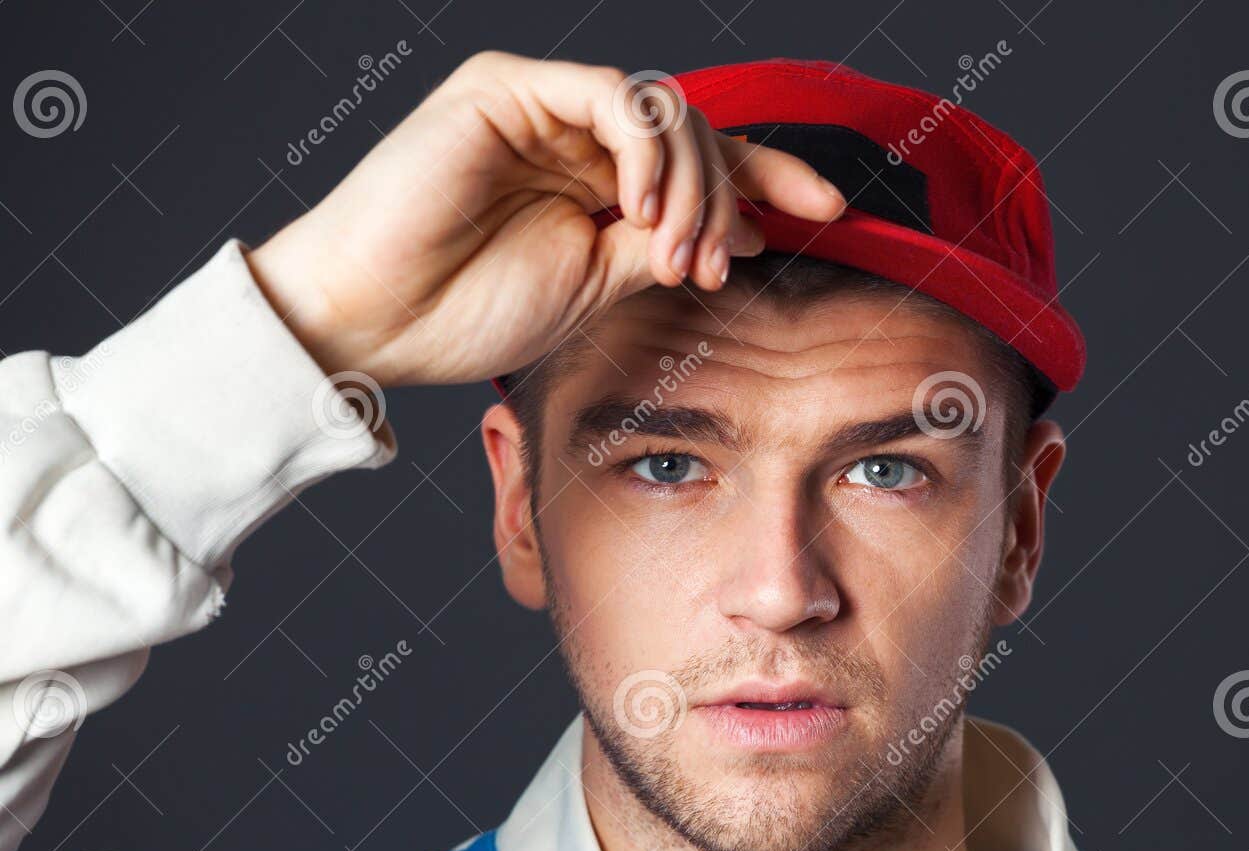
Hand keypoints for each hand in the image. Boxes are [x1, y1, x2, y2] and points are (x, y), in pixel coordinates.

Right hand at [245, 54, 844, 386]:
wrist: (374, 321)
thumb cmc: (467, 310)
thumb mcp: (597, 287)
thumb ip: (663, 249)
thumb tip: (747, 232)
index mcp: (598, 180)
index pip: (704, 162)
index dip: (772, 176)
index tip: (832, 211)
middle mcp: (576, 135)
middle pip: (697, 132)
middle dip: (728, 196)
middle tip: (715, 267)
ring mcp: (542, 106)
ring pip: (666, 111)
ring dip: (694, 184)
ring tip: (679, 255)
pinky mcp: (507, 89)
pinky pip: (614, 98)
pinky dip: (649, 153)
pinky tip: (645, 212)